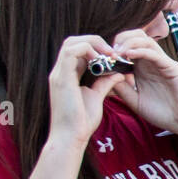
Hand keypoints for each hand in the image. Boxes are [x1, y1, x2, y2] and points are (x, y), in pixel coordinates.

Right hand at [47, 35, 128, 149]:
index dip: (96, 48)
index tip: (114, 57)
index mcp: (67, 75)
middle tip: (113, 52)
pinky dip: (88, 50)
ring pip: (71, 43)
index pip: (77, 51)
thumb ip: (104, 83)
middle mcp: (60, 72)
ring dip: (92, 44)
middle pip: (73, 42)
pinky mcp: (61, 78)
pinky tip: (103, 60)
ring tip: (109, 54)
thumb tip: (119, 73)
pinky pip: (71, 52)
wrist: (71, 137)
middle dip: (94, 41)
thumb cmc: (82, 121)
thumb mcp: (96, 97)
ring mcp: (58, 74)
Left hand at [109, 30, 177, 134]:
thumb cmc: (163, 112)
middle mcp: (152, 62)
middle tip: (111, 53)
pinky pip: (155, 54)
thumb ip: (121, 88)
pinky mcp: (172, 68)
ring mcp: (163, 63)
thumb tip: (105, 74)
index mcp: (143, 68)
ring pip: (145, 40)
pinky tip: (129, 55)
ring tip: (118, 53)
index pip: (129, 45)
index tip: (105, 58)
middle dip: (121, 39)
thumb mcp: (134, 100)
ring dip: (128, 43)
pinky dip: (141, 51)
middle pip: (137, 36)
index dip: (115, 47)